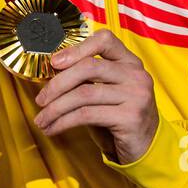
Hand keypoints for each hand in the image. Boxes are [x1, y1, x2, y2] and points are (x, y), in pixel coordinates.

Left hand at [33, 29, 158, 164]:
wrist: (147, 147)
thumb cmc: (119, 117)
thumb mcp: (106, 92)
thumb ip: (87, 78)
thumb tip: (52, 71)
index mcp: (130, 62)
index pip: (104, 40)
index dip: (76, 48)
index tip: (54, 63)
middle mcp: (136, 75)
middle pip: (89, 67)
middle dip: (58, 84)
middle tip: (40, 99)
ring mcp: (136, 95)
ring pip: (84, 94)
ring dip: (56, 108)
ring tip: (41, 120)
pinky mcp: (131, 117)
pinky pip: (87, 115)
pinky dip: (63, 122)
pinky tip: (53, 129)